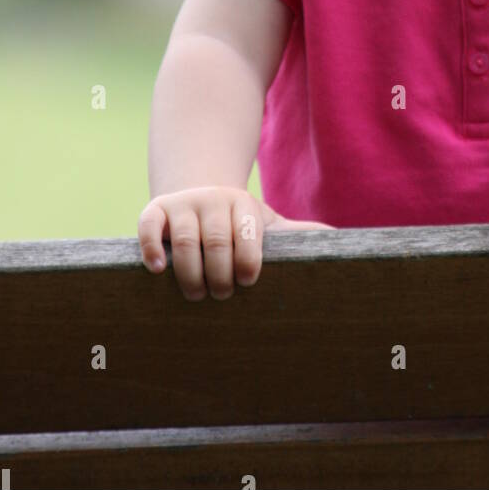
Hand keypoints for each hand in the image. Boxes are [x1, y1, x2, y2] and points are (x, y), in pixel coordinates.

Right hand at [138, 186, 334, 301]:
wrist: (200, 195)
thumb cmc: (238, 223)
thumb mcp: (267, 224)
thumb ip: (297, 233)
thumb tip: (339, 238)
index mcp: (244, 206)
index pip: (248, 235)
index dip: (247, 262)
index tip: (247, 282)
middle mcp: (213, 200)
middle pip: (215, 242)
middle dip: (218, 276)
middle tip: (221, 295)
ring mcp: (183, 204)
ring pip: (183, 241)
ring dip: (190, 274)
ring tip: (197, 294)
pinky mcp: (156, 210)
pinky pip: (149, 228)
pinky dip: (152, 249)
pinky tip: (158, 271)